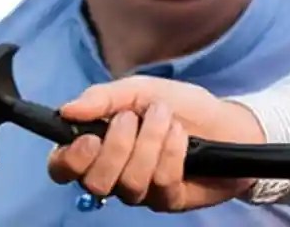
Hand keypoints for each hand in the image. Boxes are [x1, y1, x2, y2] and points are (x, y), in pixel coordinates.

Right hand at [45, 76, 264, 210]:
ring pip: (130, 183)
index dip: (69, 159)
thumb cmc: (180, 106)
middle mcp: (114, 174)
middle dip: (116, 146)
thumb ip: (103, 97)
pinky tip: (182, 136)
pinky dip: (172, 152)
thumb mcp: (141, 89)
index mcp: (98, 147)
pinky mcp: (169, 200)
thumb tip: (67, 109)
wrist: (228, 121)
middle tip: (133, 118)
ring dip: (150, 142)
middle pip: (94, 182)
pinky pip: (161, 183)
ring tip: (166, 119)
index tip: (90, 137)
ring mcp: (141, 191)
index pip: (62, 167)